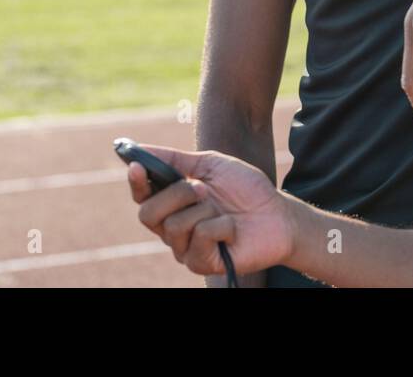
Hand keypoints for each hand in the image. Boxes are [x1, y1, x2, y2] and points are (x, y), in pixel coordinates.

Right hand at [127, 144, 295, 276]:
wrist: (277, 214)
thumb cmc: (246, 189)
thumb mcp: (211, 165)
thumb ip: (175, 159)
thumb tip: (138, 148)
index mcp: (173, 204)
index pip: (142, 197)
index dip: (136, 182)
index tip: (136, 165)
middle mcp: (173, 229)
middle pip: (148, 214)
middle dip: (177, 195)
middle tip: (203, 188)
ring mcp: (185, 249)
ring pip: (173, 226)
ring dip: (205, 209)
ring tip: (224, 210)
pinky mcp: (201, 264)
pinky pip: (198, 237)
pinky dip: (221, 226)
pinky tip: (232, 229)